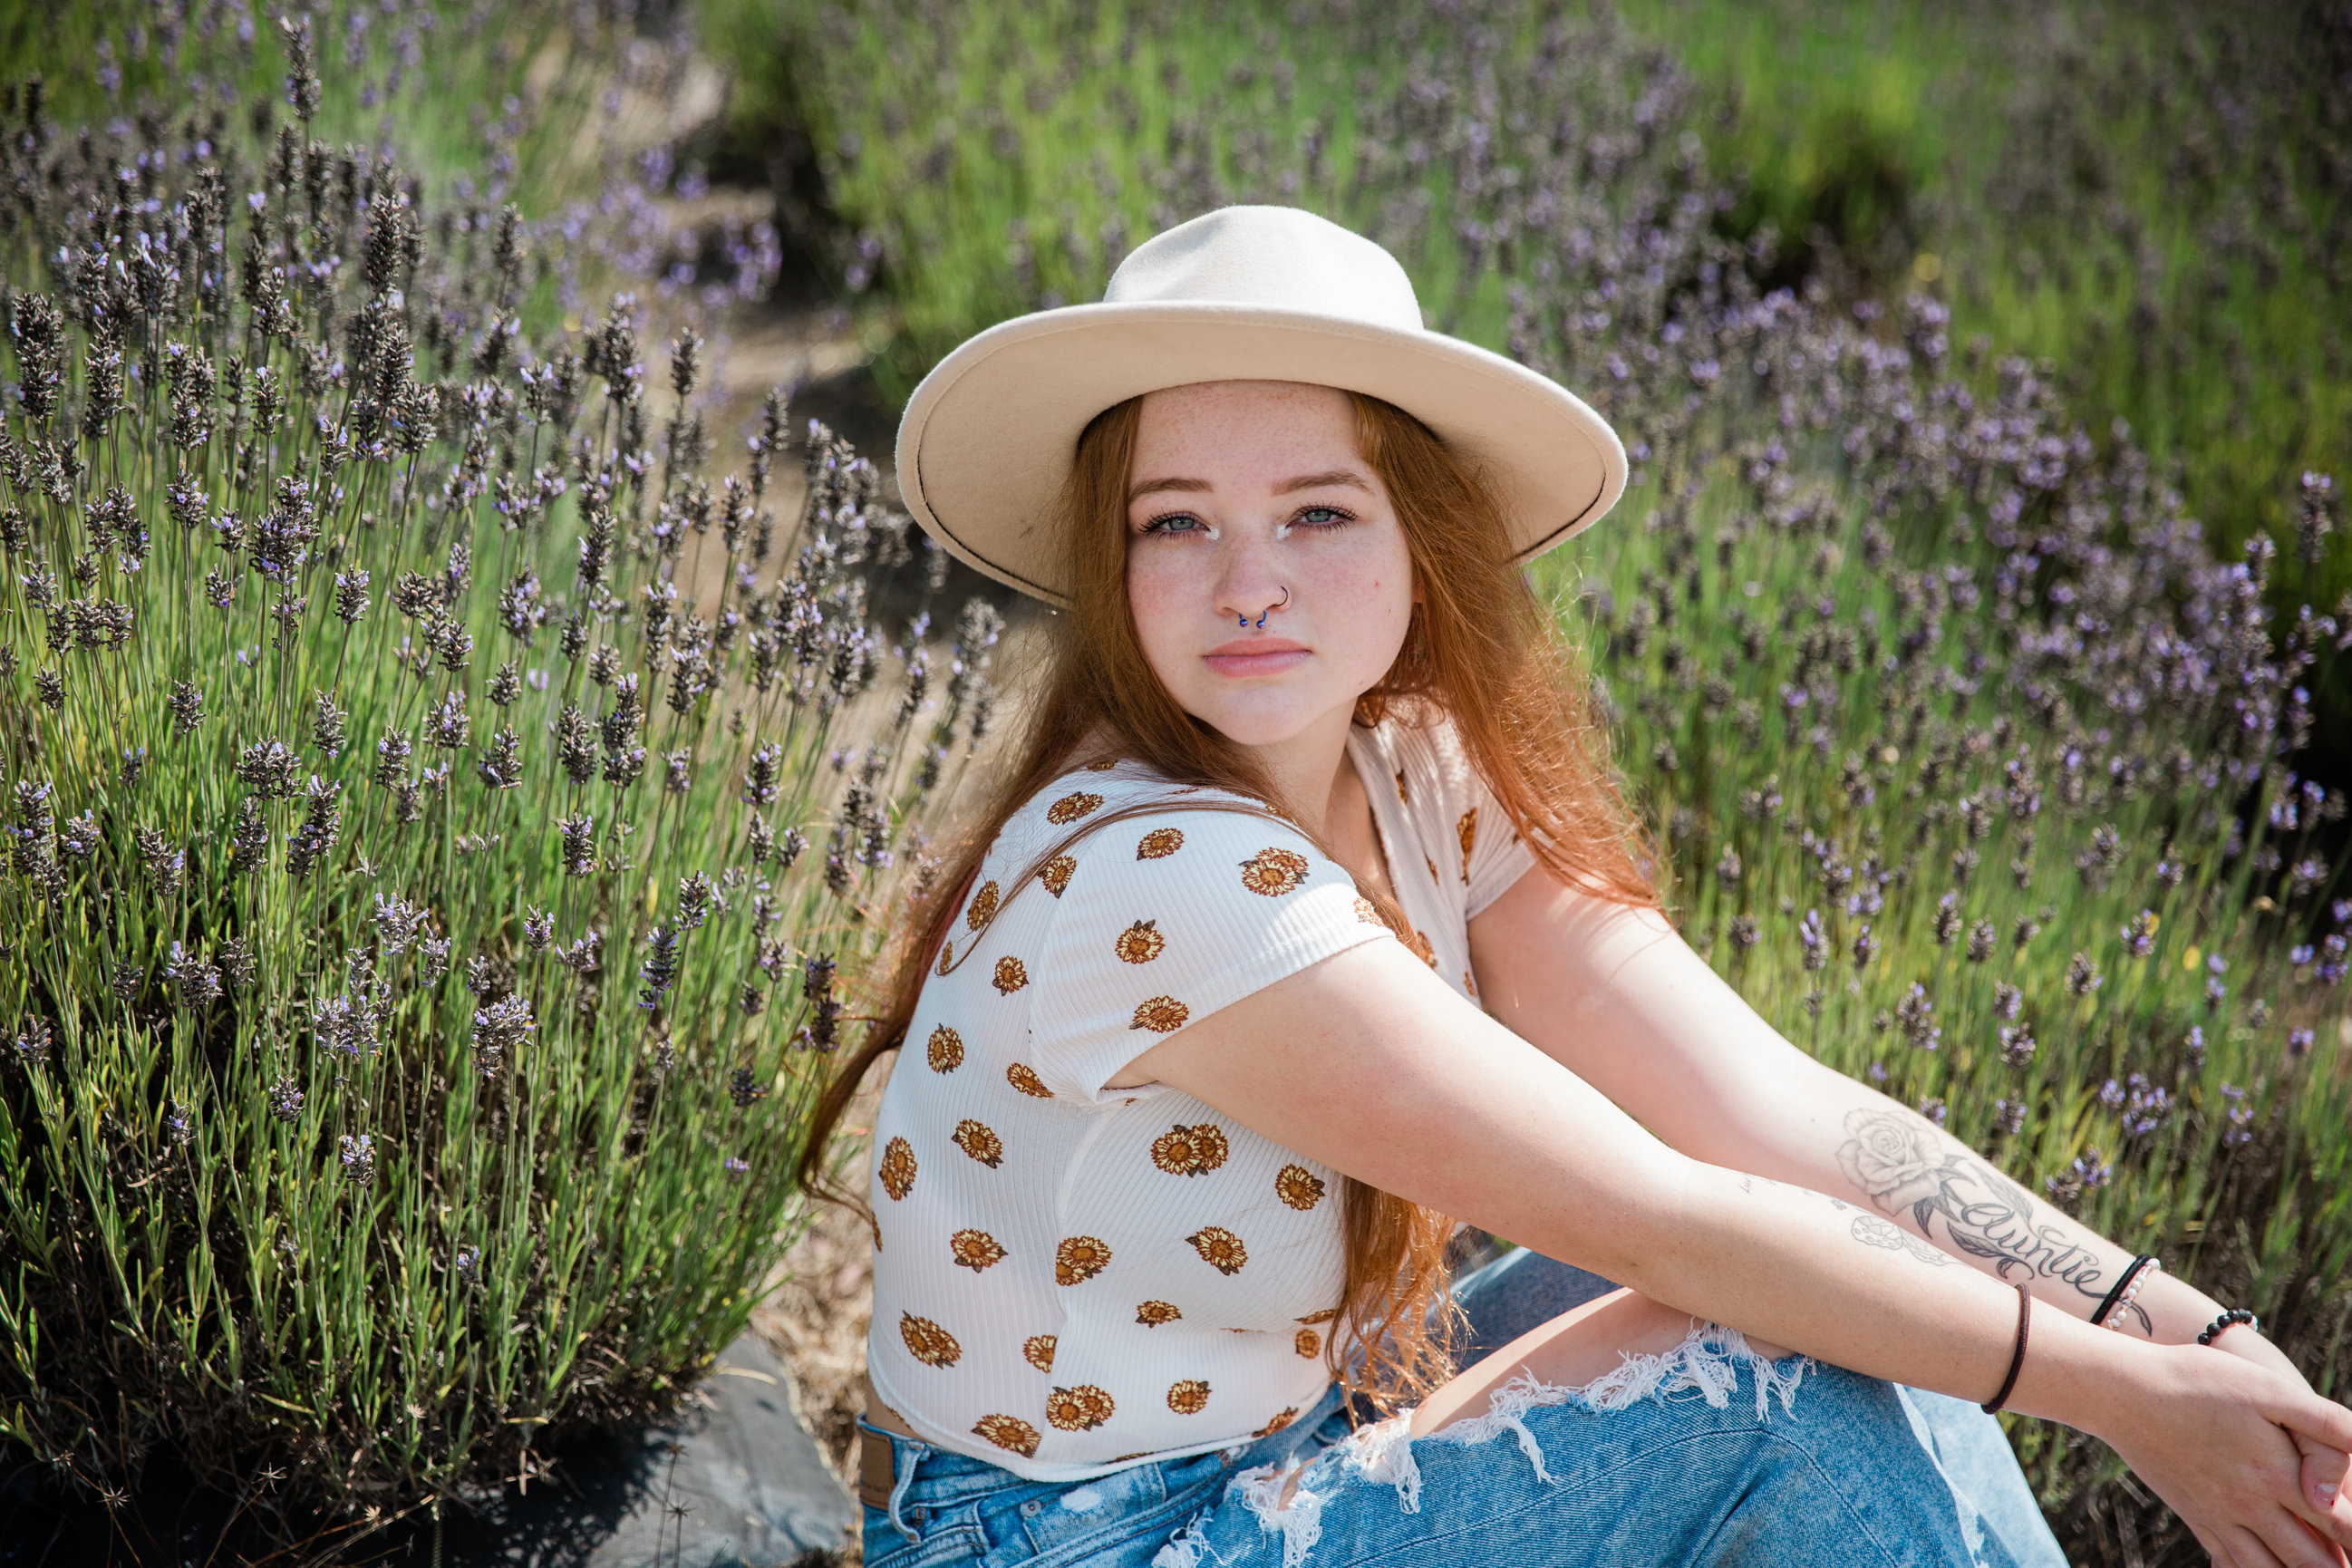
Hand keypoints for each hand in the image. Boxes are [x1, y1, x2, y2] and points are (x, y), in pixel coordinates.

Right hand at [2208, 1327, 2351, 1554]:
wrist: (2122, 1391)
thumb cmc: (2198, 1381)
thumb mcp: (2270, 1389)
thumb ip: (2326, 1427)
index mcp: (2279, 1475)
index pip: (2342, 1525)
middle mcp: (2251, 1505)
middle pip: (2310, 1560)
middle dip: (2336, 1566)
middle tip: (2347, 1566)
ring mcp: (2218, 1515)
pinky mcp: (2192, 1514)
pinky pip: (2229, 1563)